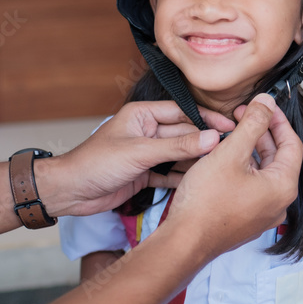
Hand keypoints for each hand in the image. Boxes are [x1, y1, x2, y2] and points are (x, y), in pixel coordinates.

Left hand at [36, 101, 234, 216]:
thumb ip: (176, 146)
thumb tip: (211, 138)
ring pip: (178, 155)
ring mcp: (145, 153)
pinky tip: (201, 181)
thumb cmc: (96, 163)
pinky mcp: (144, 174)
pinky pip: (169, 173)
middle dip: (205, 142)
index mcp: (142, 115)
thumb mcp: (140, 152)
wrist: (70, 191)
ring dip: (196, 161)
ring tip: (222, 166)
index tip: (230, 126)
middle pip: (183, 134)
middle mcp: (145, 131)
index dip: (206, 119)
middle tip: (233, 150)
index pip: (182, 112)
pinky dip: (183, 177)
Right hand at [165, 93, 302, 262]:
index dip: (277, 121)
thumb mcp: (230, 153)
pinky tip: (225, 159)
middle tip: (242, 115)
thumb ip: (252, 124)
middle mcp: (279, 203)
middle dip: (261, 133)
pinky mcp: (247, 220)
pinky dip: (244, 168)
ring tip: (231, 134)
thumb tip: (267, 103)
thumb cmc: (206, 201)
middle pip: (278, 158)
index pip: (292, 144)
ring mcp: (263, 214)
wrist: (185, 240)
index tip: (262, 105)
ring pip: (264, 173)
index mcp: (283, 187)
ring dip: (251, 150)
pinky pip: (253, 188)